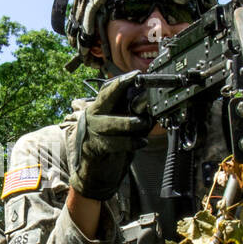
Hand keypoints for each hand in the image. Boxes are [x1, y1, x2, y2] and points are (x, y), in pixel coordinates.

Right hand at [67, 74, 150, 200]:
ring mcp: (93, 131)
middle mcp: (93, 115)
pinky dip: (131, 143)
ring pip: (113, 123)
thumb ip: (130, 114)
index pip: (109, 90)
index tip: (135, 75)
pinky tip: (142, 142)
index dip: (122, 82)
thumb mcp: (118, 123)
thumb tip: (150, 105)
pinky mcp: (96, 147)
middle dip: (122, 91)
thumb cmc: (109, 140)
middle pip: (107, 98)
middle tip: (139, 91)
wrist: (91, 168)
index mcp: (99, 107)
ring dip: (131, 123)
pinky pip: (116, 143)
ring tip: (144, 122)